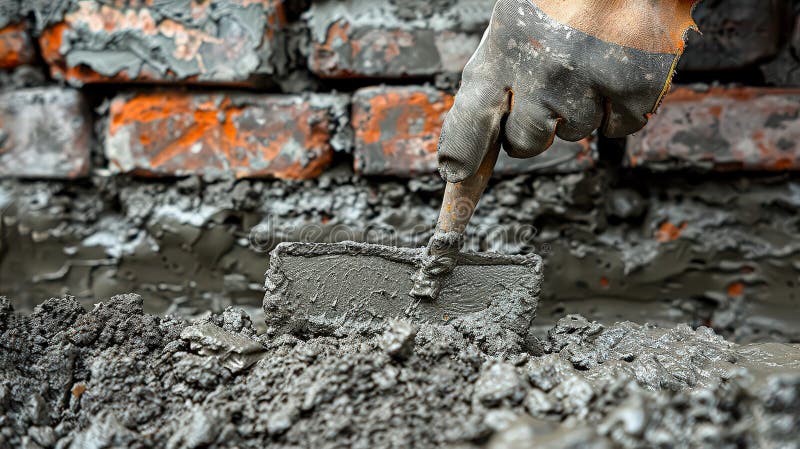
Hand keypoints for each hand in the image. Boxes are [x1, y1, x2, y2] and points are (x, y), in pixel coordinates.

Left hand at [437, 0, 699, 181]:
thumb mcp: (513, 21)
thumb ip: (496, 72)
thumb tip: (481, 128)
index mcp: (504, 52)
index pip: (470, 122)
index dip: (462, 153)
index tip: (456, 173)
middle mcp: (541, 75)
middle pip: (526, 143)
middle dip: (533, 128)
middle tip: (547, 91)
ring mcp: (588, 84)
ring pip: (574, 133)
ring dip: (580, 109)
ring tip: (589, 62)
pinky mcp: (633, 89)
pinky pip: (617, 128)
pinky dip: (618, 108)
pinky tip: (617, 70)